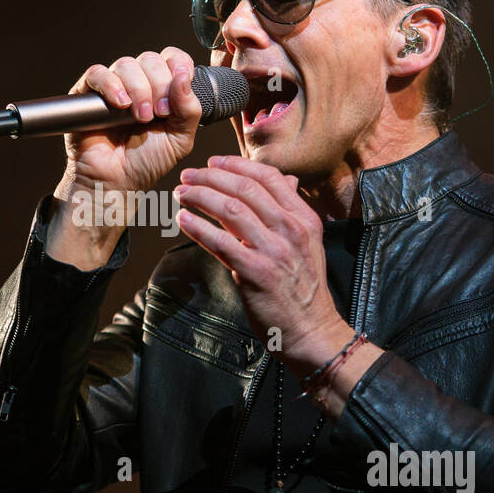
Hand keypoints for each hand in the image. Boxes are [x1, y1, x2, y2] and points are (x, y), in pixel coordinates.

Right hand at [58, 47, 202, 200]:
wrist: (115, 183)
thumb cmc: (145, 164)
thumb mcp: (179, 139)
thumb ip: (190, 109)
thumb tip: (184, 77)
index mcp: (162, 89)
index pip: (172, 58)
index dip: (178, 66)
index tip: (180, 88)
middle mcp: (138, 84)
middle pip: (151, 59)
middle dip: (159, 85)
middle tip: (159, 113)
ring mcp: (113, 87)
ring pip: (126, 64)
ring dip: (138, 90)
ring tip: (139, 117)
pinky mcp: (87, 94)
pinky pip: (97, 73)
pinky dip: (111, 85)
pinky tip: (120, 104)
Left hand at [173, 155, 352, 378]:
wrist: (312, 329)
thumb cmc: (304, 287)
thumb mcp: (308, 242)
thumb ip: (293, 210)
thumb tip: (285, 180)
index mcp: (303, 218)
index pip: (269, 177)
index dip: (237, 165)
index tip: (213, 163)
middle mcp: (290, 229)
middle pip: (245, 189)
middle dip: (211, 177)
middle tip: (187, 176)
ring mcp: (273, 250)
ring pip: (231, 210)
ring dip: (200, 197)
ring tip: (181, 194)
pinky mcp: (255, 272)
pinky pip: (221, 243)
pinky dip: (198, 228)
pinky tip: (183, 220)